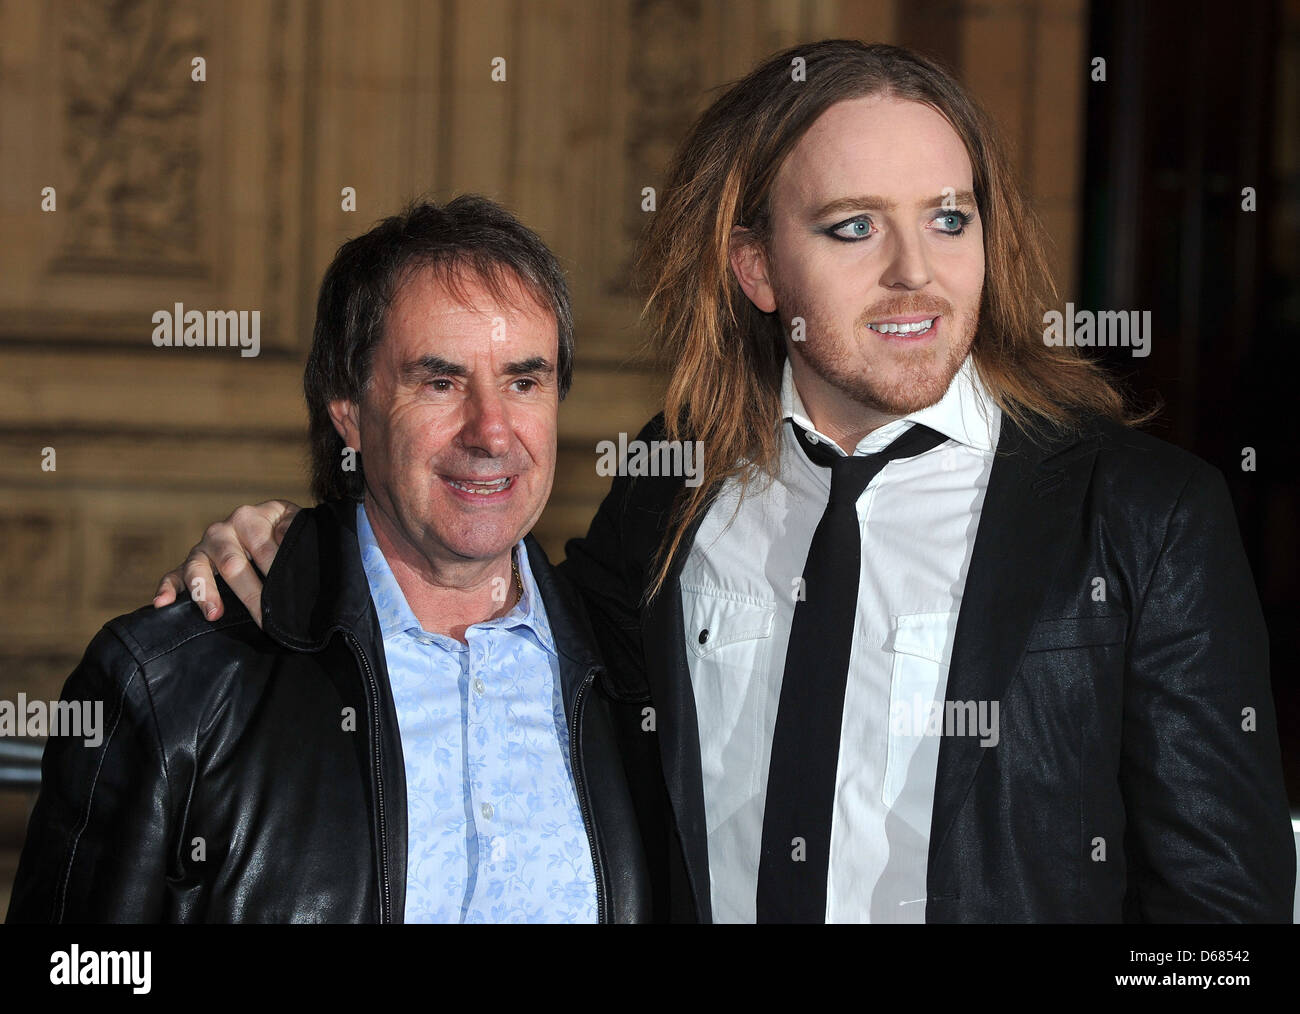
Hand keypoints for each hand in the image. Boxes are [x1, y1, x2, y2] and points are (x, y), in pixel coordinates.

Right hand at [153, 500, 301, 627]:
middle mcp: (221, 531)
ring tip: (214, 614)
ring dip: (205, 592)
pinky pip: (173, 576)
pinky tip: (162, 603)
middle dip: (249, 593)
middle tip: (264, 618)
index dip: (276, 571)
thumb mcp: (292, 519)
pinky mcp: (189, 564)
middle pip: (231, 563)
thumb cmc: (284, 528)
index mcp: (248, 518)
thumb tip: (286, 537)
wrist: (269, 526)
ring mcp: (203, 549)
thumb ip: (292, 526)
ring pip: (197, 568)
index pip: (262, 547)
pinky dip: (166, 589)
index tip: (289, 595)